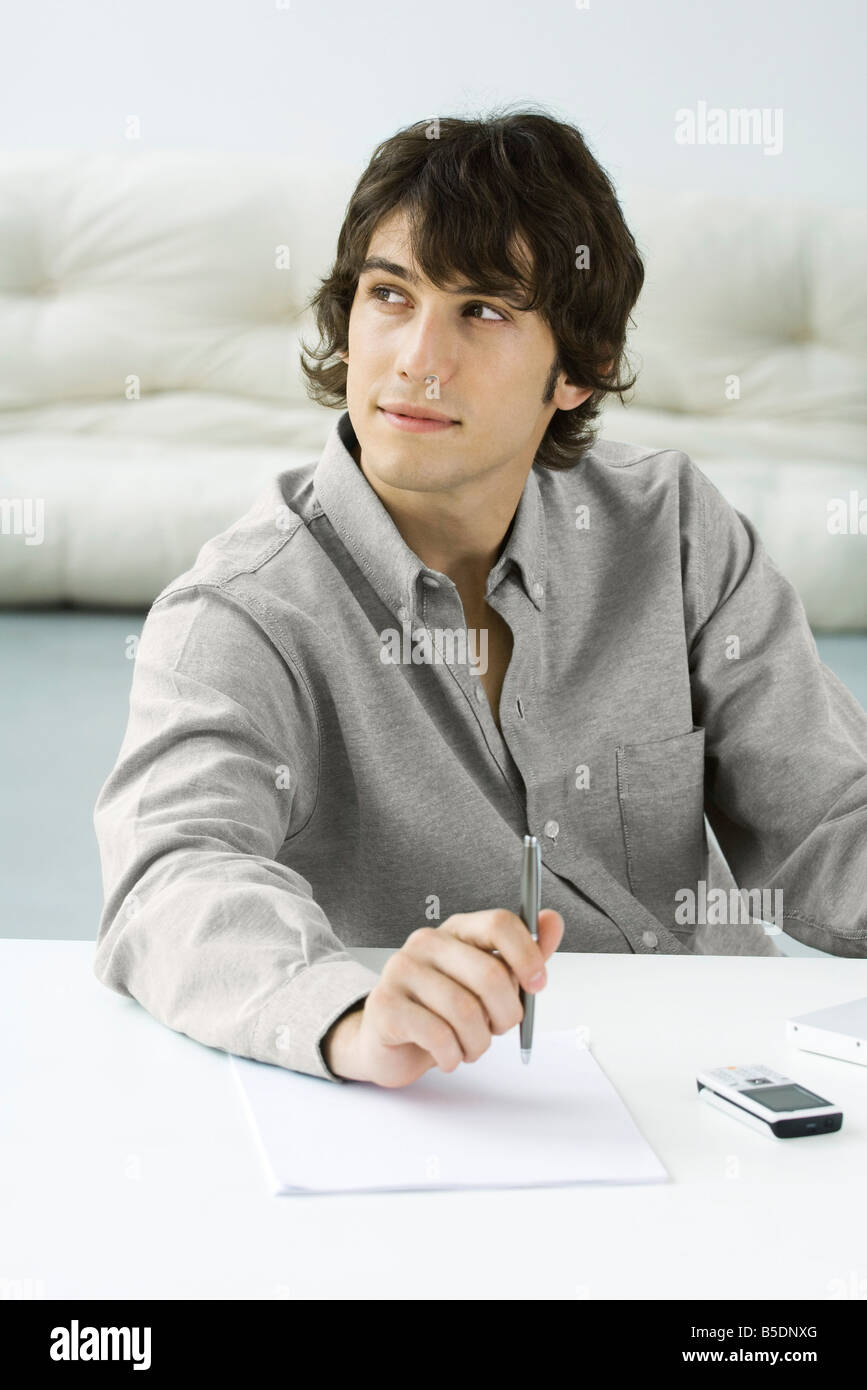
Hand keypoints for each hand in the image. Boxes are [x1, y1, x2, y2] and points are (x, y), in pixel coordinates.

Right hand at [322, 908, 563, 1088]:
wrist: (389, 1042)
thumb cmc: (443, 1011)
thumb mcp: (488, 984)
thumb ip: (522, 956)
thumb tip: (552, 921)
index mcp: (457, 930)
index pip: (499, 924)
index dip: (527, 956)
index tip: (537, 985)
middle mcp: (427, 942)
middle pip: (490, 974)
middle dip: (506, 1015)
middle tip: (499, 1029)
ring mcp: (401, 970)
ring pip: (465, 1011)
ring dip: (479, 1043)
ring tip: (471, 1048)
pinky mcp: (385, 1004)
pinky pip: (437, 1035)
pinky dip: (453, 1056)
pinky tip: (448, 1056)